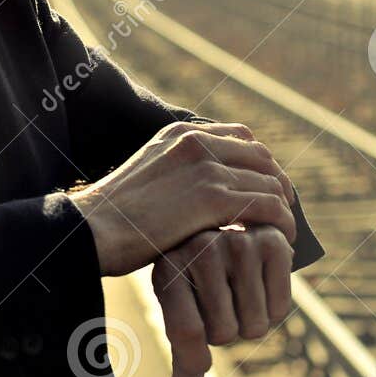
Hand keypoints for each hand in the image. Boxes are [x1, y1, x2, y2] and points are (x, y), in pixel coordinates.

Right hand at [66, 119, 296, 276]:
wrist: (91, 228)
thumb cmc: (113, 216)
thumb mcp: (148, 177)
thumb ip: (179, 175)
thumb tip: (208, 196)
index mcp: (180, 134)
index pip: (241, 137)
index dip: (261, 163)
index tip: (265, 187)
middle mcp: (197, 143)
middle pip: (262, 158)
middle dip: (278, 184)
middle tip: (281, 213)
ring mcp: (207, 168)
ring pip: (270, 183)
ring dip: (283, 210)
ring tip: (283, 233)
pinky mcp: (214, 199)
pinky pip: (268, 207)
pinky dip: (282, 224)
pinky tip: (281, 242)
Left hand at [151, 224, 294, 376]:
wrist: (232, 237)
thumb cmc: (199, 286)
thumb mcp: (183, 313)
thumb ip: (184, 355)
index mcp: (169, 267)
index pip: (186, 333)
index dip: (196, 360)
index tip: (200, 359)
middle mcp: (200, 248)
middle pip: (225, 333)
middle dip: (228, 331)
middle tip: (223, 305)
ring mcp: (237, 242)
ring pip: (255, 325)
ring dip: (252, 321)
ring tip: (241, 292)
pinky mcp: (273, 242)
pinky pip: (281, 309)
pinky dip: (276, 308)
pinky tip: (263, 283)